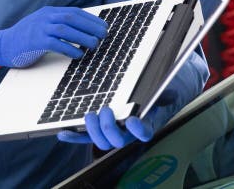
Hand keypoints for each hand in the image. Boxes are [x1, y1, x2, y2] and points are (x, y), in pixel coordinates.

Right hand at [0, 6, 107, 67]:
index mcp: (48, 12)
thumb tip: (82, 31)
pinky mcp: (35, 41)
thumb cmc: (25, 38)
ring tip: (94, 45)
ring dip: (83, 37)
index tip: (103, 26)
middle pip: (72, 18)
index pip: (74, 12)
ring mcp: (39, 28)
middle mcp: (44, 17)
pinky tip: (78, 54)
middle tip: (103, 35)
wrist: (3, 45)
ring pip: (65, 29)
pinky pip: (56, 43)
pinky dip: (69, 48)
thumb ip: (57, 25)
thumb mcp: (42, 25)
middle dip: (90, 26)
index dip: (90, 19)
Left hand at [56, 88, 179, 149]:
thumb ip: (162, 92)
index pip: (144, 134)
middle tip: (106, 110)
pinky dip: (73, 136)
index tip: (133, 120)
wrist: (136, 97)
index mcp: (143, 125)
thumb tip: (170, 91)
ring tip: (90, 115)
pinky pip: (84, 138)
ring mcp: (110, 133)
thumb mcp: (156, 91)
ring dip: (93, 130)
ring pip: (101, 142)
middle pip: (118, 141)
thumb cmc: (146, 95)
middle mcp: (126, 133)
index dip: (138, 130)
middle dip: (109, 128)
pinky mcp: (95, 130)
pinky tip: (63, 132)